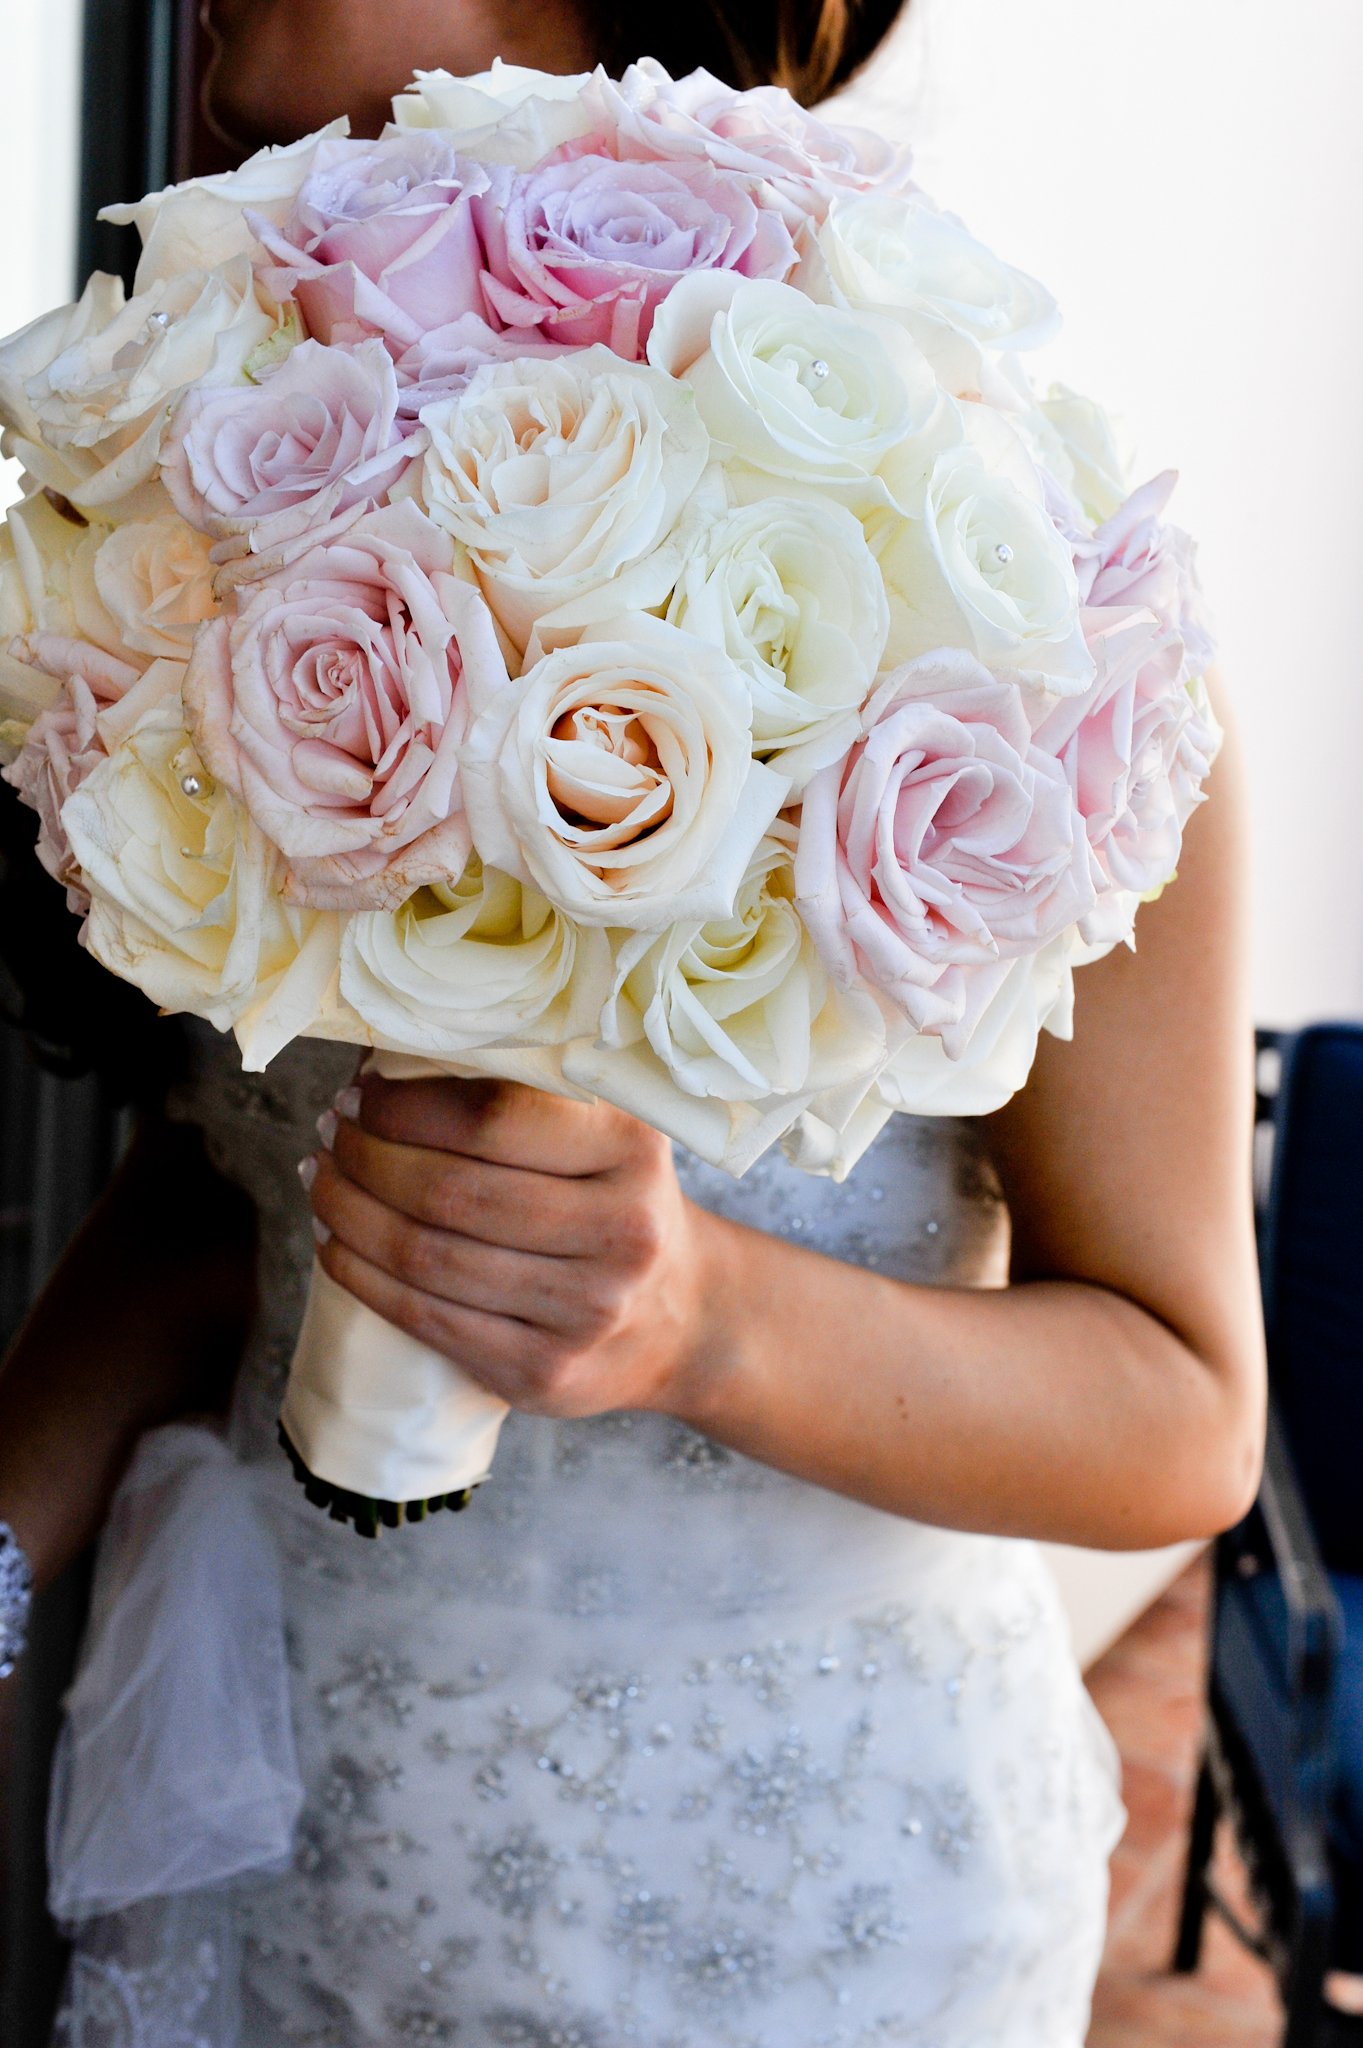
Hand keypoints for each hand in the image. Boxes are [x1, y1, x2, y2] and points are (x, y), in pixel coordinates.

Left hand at [303, 1074, 720, 1418]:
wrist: (683, 1320)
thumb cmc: (618, 1205)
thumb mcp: (609, 1135)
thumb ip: (526, 1096)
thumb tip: (387, 1054)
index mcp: (632, 1148)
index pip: (494, 1115)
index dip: (408, 1104)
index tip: (365, 1091)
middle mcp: (621, 1231)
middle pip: (449, 1190)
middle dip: (365, 1156)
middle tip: (333, 1132)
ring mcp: (585, 1311)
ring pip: (426, 1257)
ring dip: (347, 1211)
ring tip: (321, 1177)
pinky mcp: (544, 1372)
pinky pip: (425, 1318)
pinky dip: (361, 1275)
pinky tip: (336, 1244)